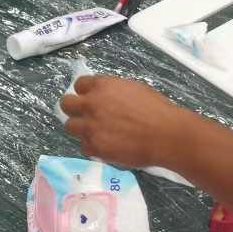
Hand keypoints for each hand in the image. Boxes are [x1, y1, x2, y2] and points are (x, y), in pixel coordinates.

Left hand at [60, 76, 191, 169]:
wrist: (166, 135)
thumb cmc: (156, 109)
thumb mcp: (133, 89)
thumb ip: (113, 91)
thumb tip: (105, 97)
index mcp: (102, 86)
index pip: (79, 84)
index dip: (85, 92)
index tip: (90, 99)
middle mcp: (91, 104)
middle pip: (66, 104)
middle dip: (74, 109)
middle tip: (86, 116)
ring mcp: (91, 127)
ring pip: (70, 126)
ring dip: (81, 129)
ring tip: (96, 133)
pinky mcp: (95, 147)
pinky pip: (84, 146)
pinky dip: (93, 147)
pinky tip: (106, 146)